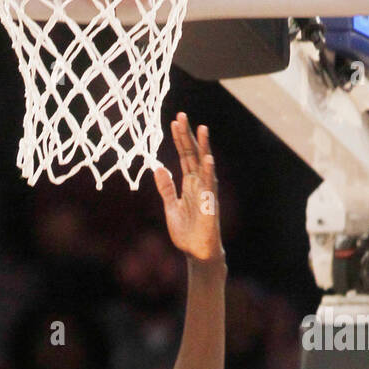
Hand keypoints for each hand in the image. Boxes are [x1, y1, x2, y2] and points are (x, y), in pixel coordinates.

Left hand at [154, 114, 224, 263]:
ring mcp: (206, 192)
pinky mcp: (209, 203)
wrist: (196, 252)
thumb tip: (158, 168)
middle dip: (187, 136)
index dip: (179, 140)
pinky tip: (208, 158)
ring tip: (202, 128)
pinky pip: (209, 185)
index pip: (184, 156)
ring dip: (203, 147)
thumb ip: (166, 188)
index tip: (174, 122)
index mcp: (189, 183)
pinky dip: (208, 171)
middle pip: (193, 155)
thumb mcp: (171, 207)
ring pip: (204, 165)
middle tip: (182, 116)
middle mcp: (199, 183)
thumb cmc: (186, 232)